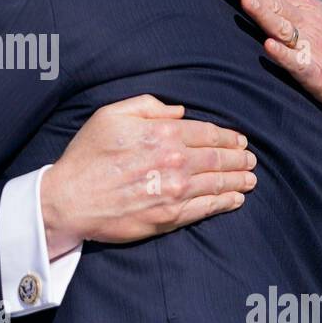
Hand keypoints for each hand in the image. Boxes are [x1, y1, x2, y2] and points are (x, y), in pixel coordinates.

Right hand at [40, 94, 256, 257]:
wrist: (70, 199)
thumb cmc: (87, 155)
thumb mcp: (111, 115)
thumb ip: (148, 106)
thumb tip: (179, 111)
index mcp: (162, 134)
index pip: (207, 133)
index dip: (227, 136)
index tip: (239, 140)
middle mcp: (174, 162)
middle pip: (217, 158)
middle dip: (238, 158)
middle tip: (251, 159)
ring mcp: (175, 191)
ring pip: (217, 183)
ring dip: (238, 179)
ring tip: (250, 178)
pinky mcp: (170, 216)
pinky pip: (206, 208)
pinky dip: (225, 202)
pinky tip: (236, 199)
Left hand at [221, 0, 321, 118]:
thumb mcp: (313, 11)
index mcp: (306, 9)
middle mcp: (309, 24)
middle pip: (275, 4)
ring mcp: (314, 47)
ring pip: (284, 28)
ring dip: (265, 14)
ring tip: (246, 1)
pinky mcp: (318, 73)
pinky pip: (299, 63)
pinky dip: (284, 55)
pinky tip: (269, 47)